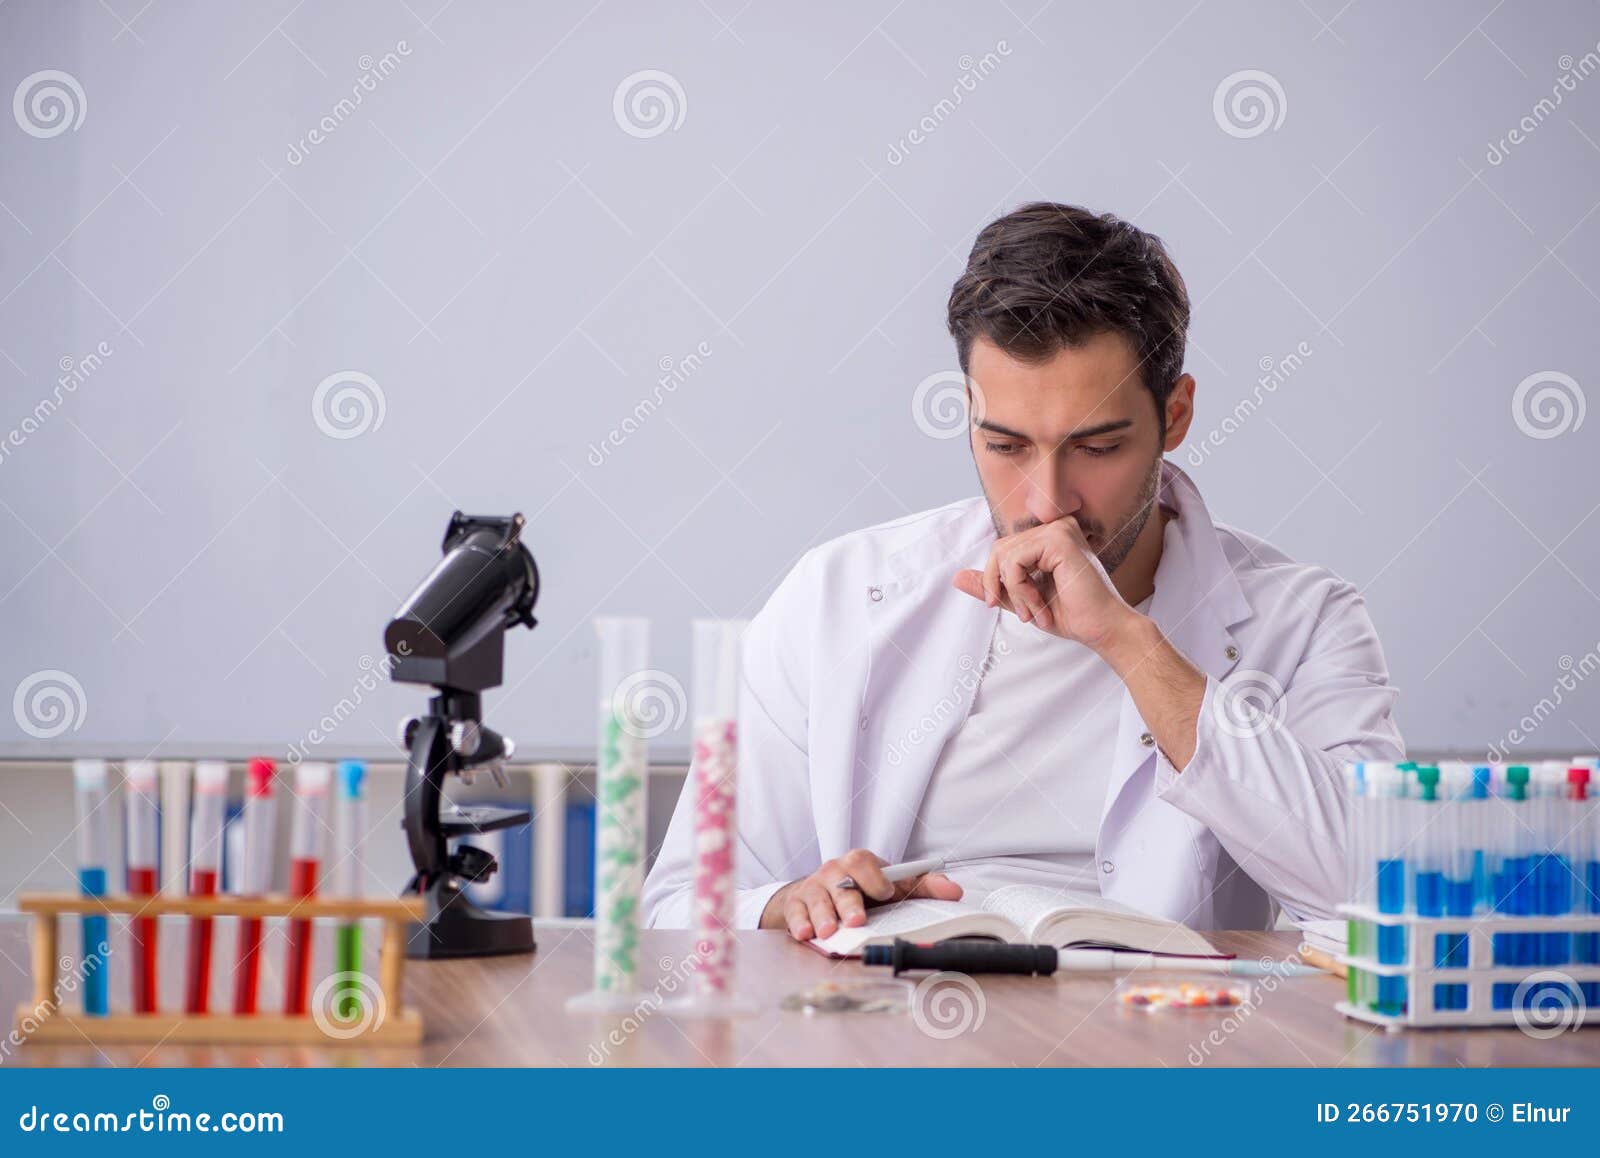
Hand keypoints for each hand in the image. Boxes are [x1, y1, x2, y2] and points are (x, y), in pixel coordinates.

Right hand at [758, 849, 963, 940]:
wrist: (823, 892)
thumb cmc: (863, 890)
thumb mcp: (893, 887)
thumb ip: (924, 887)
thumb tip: (954, 892)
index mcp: (859, 864)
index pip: (863, 861)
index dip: (873, 876)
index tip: (886, 891)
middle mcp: (834, 872)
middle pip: (839, 880)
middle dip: (848, 901)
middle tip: (857, 920)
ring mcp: (813, 888)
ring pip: (816, 897)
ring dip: (822, 915)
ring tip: (828, 932)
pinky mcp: (796, 904)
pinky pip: (795, 911)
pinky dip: (799, 923)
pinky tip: (805, 934)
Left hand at [952, 516, 1137, 652]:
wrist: (1102, 628)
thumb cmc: (1071, 614)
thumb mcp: (1022, 599)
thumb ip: (994, 586)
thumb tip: (956, 577)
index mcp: (1049, 537)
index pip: (1002, 548)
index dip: (994, 578)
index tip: (1001, 604)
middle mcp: (1054, 527)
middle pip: (998, 549)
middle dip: (1000, 586)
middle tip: (1023, 614)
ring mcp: (1057, 529)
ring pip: (1004, 556)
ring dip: (1014, 593)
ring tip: (1035, 613)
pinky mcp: (1058, 540)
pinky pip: (1015, 562)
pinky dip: (1020, 589)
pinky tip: (1039, 605)